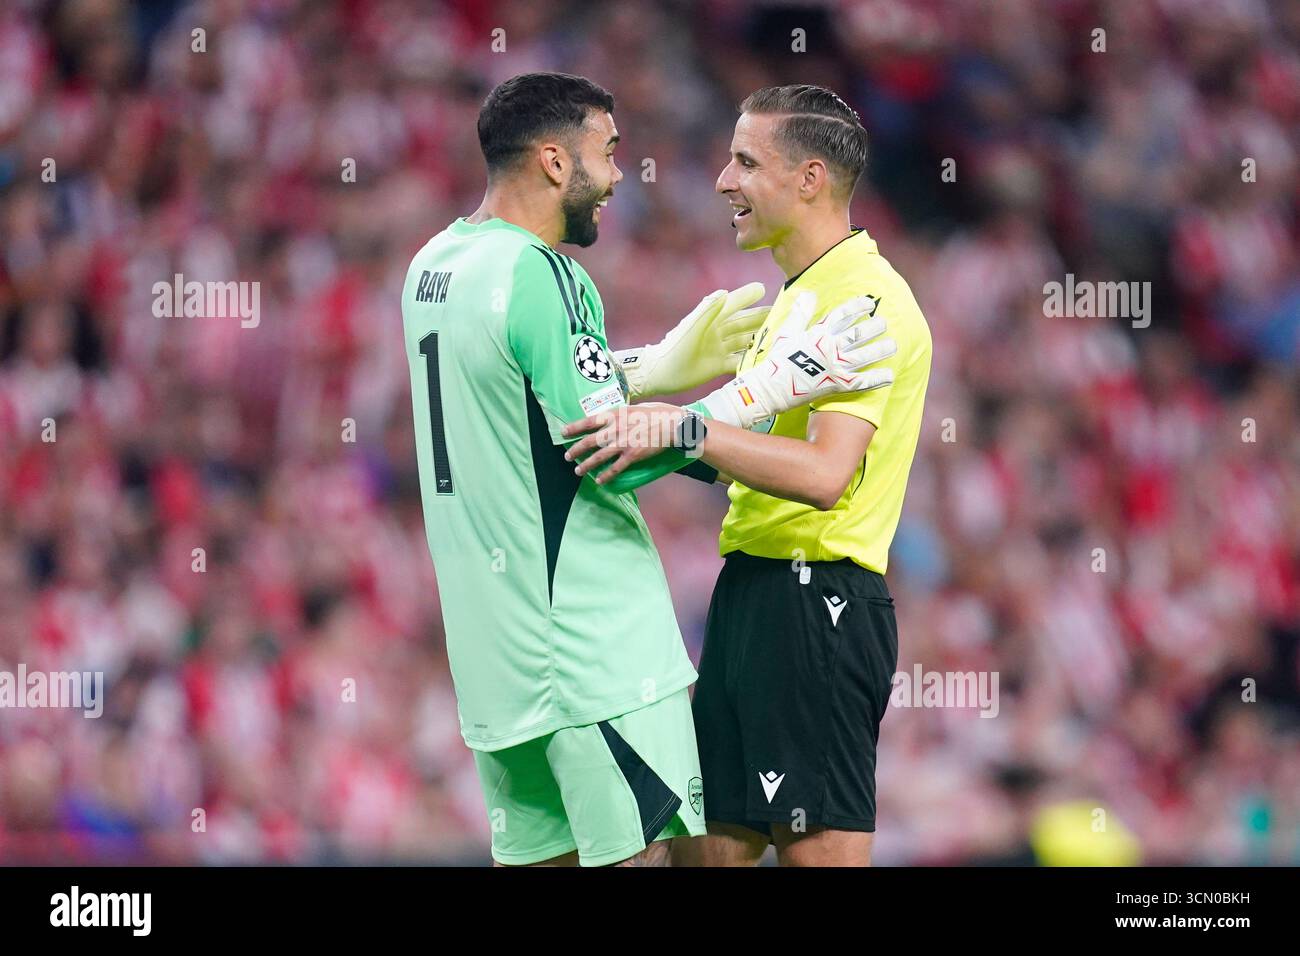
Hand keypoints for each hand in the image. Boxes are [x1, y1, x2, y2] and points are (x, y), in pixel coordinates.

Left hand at [562, 403, 686, 484]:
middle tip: (567, 457)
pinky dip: (606, 476)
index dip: (574, 427)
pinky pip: (615, 468)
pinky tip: (599, 481)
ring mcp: (623, 443)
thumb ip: (621, 414)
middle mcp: (615, 429)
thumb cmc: (657, 413)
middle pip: (589, 441)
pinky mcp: (632, 455)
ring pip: (598, 457)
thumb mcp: (635, 407)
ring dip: (586, 465)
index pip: (588, 421)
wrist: (672, 424)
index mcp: (615, 415)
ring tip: (578, 471)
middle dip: (576, 450)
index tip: (563, 432)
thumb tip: (612, 418)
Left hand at [613, 283, 766, 397]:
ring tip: (781, 337)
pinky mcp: (718, 365)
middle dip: (762, 318)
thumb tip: (725, 292)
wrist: (660, 374)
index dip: (747, 296)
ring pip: (745, 341)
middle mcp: (717, 332)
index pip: (733, 304)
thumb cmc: (674, 348)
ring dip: (761, 339)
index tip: (762, 287)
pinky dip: (752, 359)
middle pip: (744, 323)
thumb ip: (707, 310)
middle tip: (783, 314)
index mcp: (710, 319)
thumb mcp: (691, 328)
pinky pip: (740, 360)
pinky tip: (767, 360)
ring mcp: (718, 349)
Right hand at [697, 290, 895, 428]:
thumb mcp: (786, 333)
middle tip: (884, 323)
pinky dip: (876, 379)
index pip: (842, 315)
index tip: (869, 302)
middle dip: (874, 327)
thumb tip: (808, 294)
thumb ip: (800, 313)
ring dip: (880, 350)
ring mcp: (834, 367)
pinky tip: (889, 375)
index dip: (857, 307)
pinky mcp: (836, 386)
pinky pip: (861, 382)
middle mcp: (828, 348)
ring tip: (893, 345)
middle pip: (858, 334)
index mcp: (817, 333)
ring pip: (863, 356)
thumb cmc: (775, 361)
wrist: (767, 389)